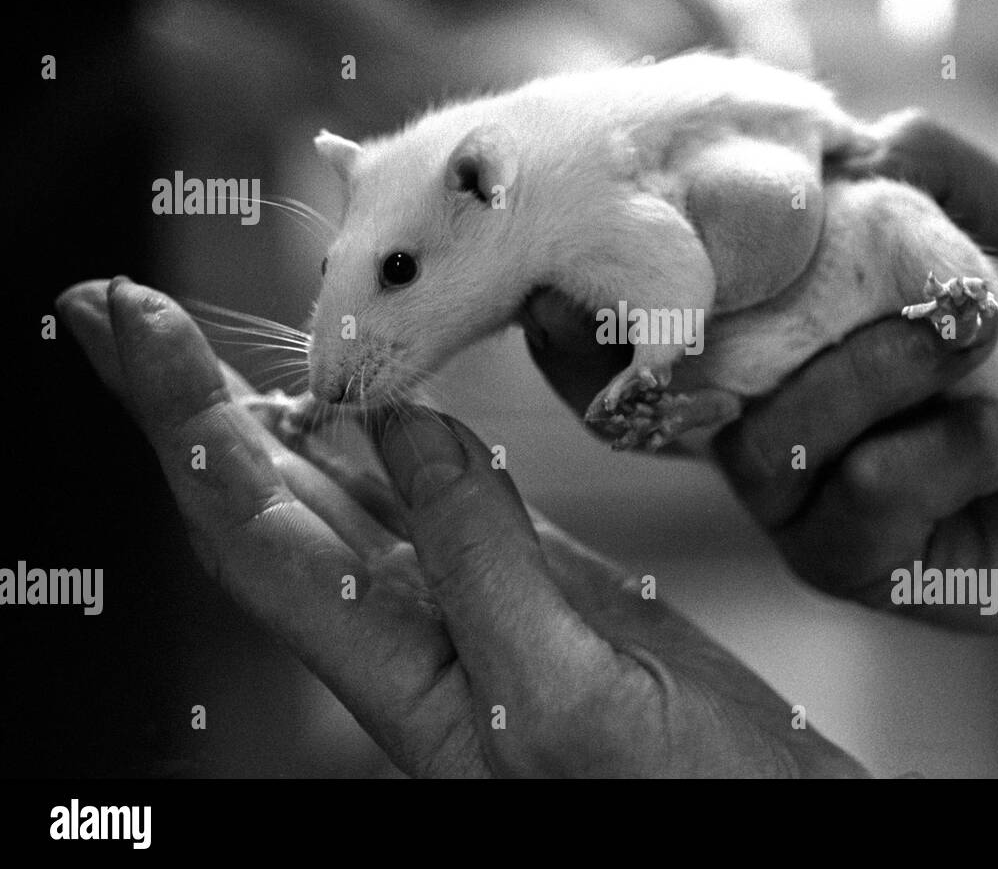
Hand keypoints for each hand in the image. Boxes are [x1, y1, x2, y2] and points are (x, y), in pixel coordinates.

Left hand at [56, 278, 865, 777]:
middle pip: (263, 501)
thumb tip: (407, 429)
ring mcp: (466, 599)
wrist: (759, 817)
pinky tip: (356, 399)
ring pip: (335, 492)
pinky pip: (428, 493)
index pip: (254, 529)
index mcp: (399, 670)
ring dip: (258, 413)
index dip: (182, 426)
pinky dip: (381, 435)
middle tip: (110, 308)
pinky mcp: (529, 579)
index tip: (126, 329)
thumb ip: (482, 568)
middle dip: (181, 403)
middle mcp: (409, 629)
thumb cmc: (676, 797)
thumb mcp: (567, 697)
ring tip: (192, 344)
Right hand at [523, 116, 997, 768]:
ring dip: (894, 369)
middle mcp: (756, 433)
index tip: (554, 286)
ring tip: (985, 342)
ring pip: (786, 434)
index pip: (644, 352)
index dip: (584, 330)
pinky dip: (965, 445)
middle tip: (953, 296)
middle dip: (826, 321)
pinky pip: (867, 492)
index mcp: (766, 356)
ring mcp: (792, 509)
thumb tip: (858, 139)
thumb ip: (934, 174)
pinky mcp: (847, 565)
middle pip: (703, 381)